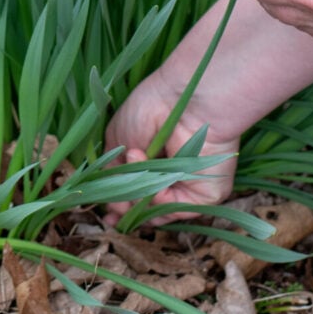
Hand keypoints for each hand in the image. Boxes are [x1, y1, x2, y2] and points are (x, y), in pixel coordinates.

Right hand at [104, 65, 240, 225]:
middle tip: (114, 210)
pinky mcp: (207, 192)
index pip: (136, 192)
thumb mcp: (119, 140)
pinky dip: (163, 201)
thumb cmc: (149, 109)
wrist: (183, 98)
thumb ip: (115, 172)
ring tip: (137, 170)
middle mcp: (172, 175)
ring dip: (142, 199)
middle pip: (147, 207)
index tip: (106, 214)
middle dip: (129, 210)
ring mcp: (190, 185)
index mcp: (152, 162)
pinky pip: (180, 208)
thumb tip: (114, 200)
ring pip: (160, 212)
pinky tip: (156, 185)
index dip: (120, 205)